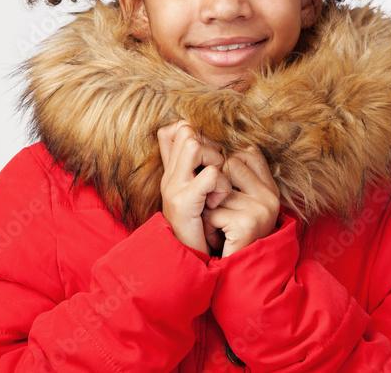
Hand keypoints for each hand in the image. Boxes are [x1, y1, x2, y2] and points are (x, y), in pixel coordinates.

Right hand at [157, 120, 232, 255]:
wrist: (190, 260)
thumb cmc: (200, 228)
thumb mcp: (195, 194)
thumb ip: (196, 172)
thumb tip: (199, 145)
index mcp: (171, 172)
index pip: (174, 130)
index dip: (195, 134)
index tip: (208, 159)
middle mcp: (168, 176)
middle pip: (185, 131)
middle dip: (210, 146)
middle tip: (217, 173)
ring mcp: (173, 188)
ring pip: (195, 145)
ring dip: (215, 161)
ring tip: (217, 186)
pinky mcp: (184, 202)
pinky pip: (211, 174)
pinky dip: (221, 185)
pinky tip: (217, 202)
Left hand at [201, 146, 280, 257]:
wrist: (239, 275)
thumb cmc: (231, 237)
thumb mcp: (236, 202)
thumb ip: (232, 175)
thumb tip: (202, 138)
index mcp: (270, 188)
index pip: (248, 153)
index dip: (227, 166)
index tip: (223, 189)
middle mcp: (271, 196)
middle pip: (230, 164)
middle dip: (215, 189)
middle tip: (221, 214)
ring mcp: (261, 208)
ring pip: (217, 190)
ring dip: (209, 211)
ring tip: (220, 229)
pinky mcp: (248, 223)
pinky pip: (213, 212)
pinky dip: (209, 227)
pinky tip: (219, 239)